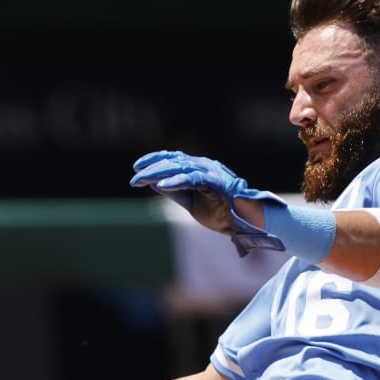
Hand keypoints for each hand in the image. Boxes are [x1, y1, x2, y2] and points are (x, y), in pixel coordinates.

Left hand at [130, 150, 286, 251]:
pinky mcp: (216, 184)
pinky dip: (176, 182)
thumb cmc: (221, 211)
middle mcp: (205, 166)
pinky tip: (161, 186)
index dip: (154, 159)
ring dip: (158, 174)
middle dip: (151, 169)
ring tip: (141, 180)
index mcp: (200, 168)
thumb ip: (175, 191)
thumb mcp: (190, 200)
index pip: (173, 158)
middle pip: (173, 162)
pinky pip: (193, 180)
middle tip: (134, 178)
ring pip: (180, 168)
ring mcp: (212, 173)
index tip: (136, 167)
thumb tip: (154, 184)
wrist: (246, 222)